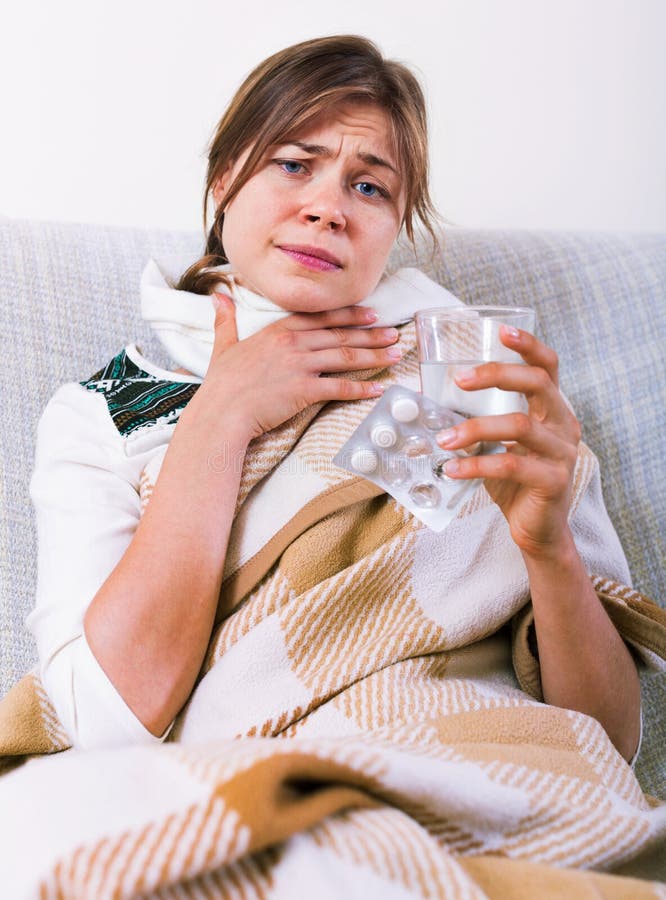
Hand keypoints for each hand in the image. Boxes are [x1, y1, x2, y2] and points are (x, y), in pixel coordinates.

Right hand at [202, 292, 401, 440]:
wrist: (221, 412)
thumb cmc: (221, 384)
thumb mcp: (223, 345)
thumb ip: (224, 320)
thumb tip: (217, 295)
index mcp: (278, 331)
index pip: (321, 317)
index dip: (348, 315)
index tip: (370, 314)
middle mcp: (292, 343)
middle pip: (340, 335)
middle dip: (371, 333)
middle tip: (394, 333)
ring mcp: (300, 366)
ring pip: (345, 356)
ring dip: (374, 355)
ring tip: (395, 354)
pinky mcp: (304, 390)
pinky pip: (340, 387)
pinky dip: (362, 388)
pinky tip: (378, 389)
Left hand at [434, 325, 580, 557]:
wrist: (537, 530)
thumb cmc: (515, 482)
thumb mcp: (498, 444)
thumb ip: (477, 421)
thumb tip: (429, 403)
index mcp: (552, 409)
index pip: (548, 366)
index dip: (528, 345)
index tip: (502, 331)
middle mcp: (564, 424)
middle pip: (537, 383)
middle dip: (496, 374)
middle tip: (459, 379)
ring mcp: (562, 452)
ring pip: (519, 425)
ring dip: (475, 428)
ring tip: (444, 439)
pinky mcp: (553, 481)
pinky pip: (511, 465)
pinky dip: (477, 465)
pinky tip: (453, 469)